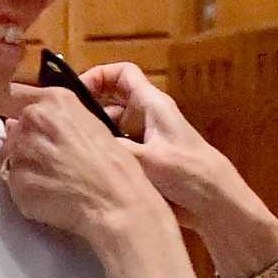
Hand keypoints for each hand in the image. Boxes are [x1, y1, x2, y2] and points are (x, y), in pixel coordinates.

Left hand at [2, 83, 164, 245]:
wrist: (113, 201)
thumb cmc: (113, 166)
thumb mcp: (92, 124)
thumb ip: (59, 117)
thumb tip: (32, 122)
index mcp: (54, 100)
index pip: (19, 96)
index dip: (27, 115)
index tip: (35, 128)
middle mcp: (32, 119)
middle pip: (16, 128)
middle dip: (29, 142)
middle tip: (55, 160)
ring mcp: (20, 150)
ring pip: (13, 155)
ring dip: (28, 166)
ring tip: (55, 179)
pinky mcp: (15, 180)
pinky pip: (15, 182)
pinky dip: (28, 189)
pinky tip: (50, 194)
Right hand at [74, 62, 244, 221]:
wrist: (214, 203)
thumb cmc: (187, 173)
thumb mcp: (146, 159)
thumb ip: (113, 148)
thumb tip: (80, 141)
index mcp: (152, 105)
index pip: (123, 74)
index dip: (99, 75)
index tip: (76, 91)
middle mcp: (147, 118)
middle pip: (110, 103)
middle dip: (88, 111)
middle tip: (64, 126)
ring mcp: (145, 141)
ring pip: (111, 130)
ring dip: (95, 137)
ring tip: (71, 149)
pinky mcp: (145, 162)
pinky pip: (117, 152)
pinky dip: (104, 156)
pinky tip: (88, 169)